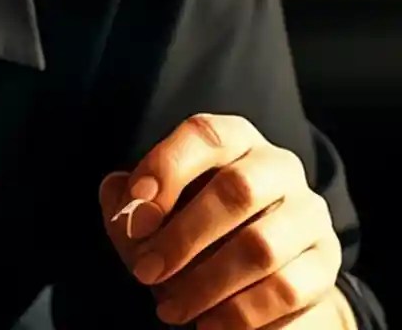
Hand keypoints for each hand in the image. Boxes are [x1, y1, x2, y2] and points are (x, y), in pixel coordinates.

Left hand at [98, 113, 351, 328]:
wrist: (253, 279)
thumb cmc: (189, 233)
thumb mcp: (151, 216)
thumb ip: (127, 204)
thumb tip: (121, 197)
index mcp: (234, 141)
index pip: (206, 135)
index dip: (166, 167)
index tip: (136, 208)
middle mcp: (279, 168)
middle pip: (237, 190)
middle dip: (181, 237)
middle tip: (144, 272)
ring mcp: (309, 215)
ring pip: (261, 247)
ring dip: (205, 285)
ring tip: (170, 310)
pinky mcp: (324, 264)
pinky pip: (287, 290)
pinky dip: (240, 314)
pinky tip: (208, 325)